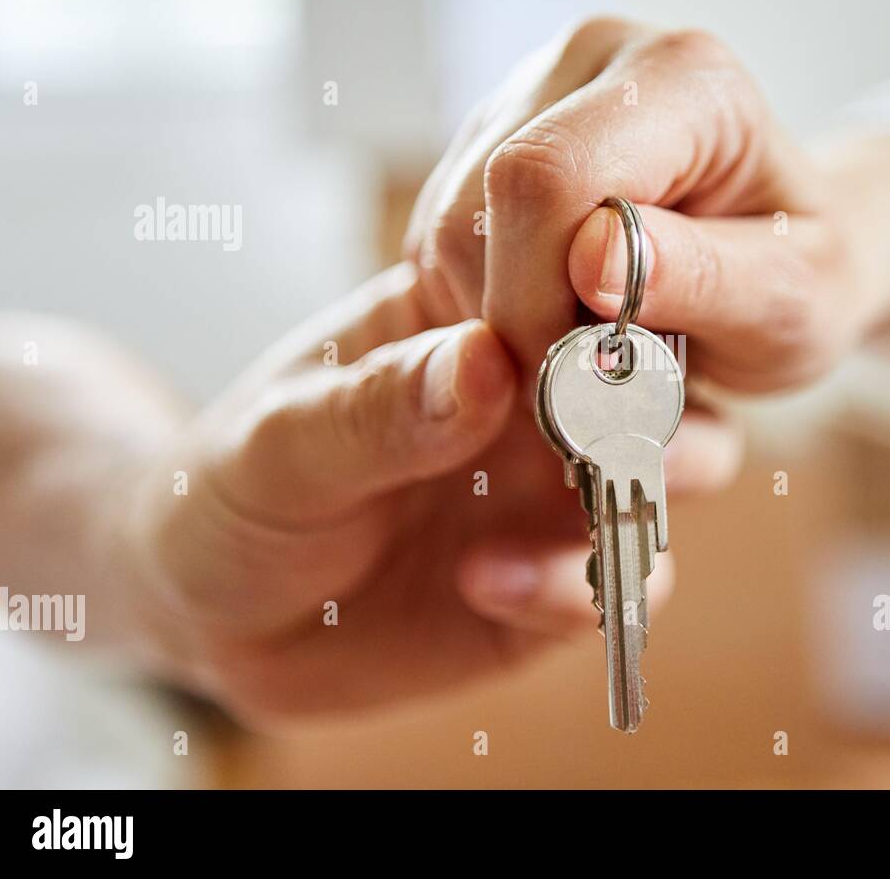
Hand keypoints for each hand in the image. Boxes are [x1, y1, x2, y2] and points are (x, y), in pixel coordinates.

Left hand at [122, 264, 735, 724]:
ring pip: (677, 470)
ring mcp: (554, 490)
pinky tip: (486, 584)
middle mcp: (540, 399)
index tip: (608, 321)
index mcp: (480, 322)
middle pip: (659, 368)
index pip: (579, 277)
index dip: (611, 289)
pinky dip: (577, 587)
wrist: (212, 612)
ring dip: (647, 487)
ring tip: (579, 509)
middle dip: (661, 393)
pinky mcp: (553, 582)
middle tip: (627, 426)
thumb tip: (486, 357)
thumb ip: (378, 406)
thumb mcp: (282, 441)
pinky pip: (614, 582)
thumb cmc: (235, 490)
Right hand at [404, 18, 857, 391]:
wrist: (793, 248)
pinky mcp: (494, 141)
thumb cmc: (807, 269)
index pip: (548, 176)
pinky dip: (488, 305)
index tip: (584, 376)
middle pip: (480, 206)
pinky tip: (559, 321)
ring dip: (501, 320)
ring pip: (448, 229)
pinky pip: (445, 241)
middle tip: (587, 383)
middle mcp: (594, 63)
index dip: (540, 295)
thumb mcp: (794, 297)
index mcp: (683, 78)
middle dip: (519, 320)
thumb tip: (590, 258)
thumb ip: (705, 276)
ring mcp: (532, 95)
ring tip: (586, 350)